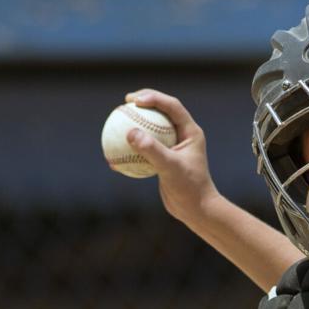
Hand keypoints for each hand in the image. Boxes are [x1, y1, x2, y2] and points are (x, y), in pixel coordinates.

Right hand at [125, 89, 220, 226]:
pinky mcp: (163, 161)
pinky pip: (143, 151)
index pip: (172, 106)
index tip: (134, 100)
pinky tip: (112, 156)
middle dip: (143, 104)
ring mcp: (172, 148)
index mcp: (190, 132)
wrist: (196, 210)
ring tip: (115, 122)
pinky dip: (129, 152)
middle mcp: (182, 137)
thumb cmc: (189, 188)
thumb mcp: (171, 168)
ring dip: (133, 126)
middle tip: (125, 102)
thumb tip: (130, 132)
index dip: (153, 97)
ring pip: (150, 131)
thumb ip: (152, 149)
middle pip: (160, 112)